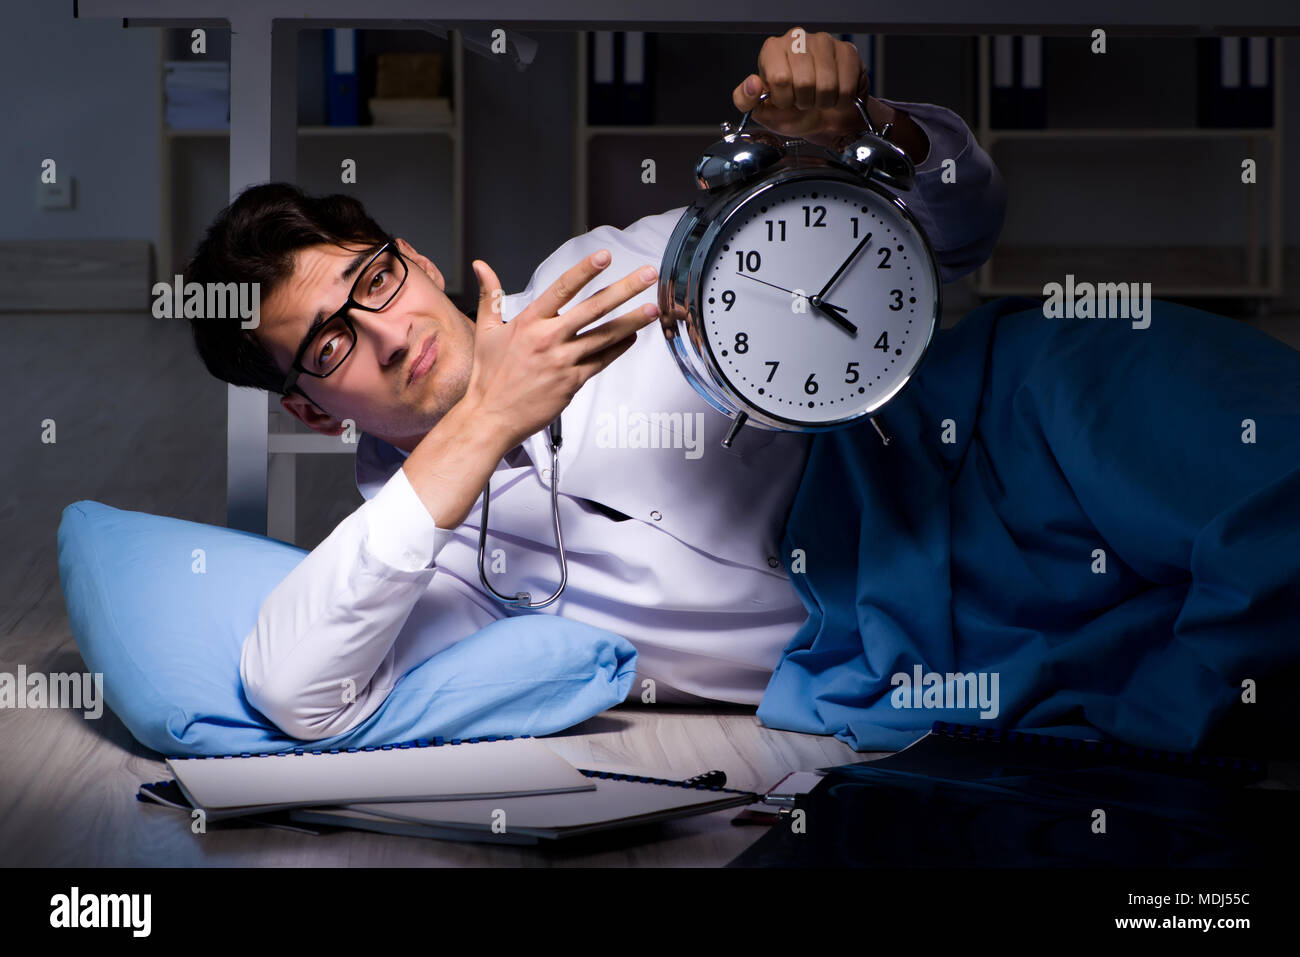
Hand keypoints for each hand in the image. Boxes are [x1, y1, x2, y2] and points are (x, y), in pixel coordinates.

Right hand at [466, 253, 660, 449]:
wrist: (491, 416)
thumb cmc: (489, 376)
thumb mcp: (485, 330)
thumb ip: (490, 296)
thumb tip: (481, 267)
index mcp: (529, 322)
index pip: (562, 289)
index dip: (585, 271)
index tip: (605, 256)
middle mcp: (549, 339)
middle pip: (593, 308)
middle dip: (624, 289)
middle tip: (647, 275)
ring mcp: (563, 361)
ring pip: (605, 335)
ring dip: (631, 320)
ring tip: (653, 308)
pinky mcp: (573, 382)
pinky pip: (602, 360)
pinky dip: (619, 348)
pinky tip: (633, 337)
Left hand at [732, 27, 871, 148]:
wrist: (822, 117)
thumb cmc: (791, 111)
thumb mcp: (762, 110)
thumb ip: (746, 100)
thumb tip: (752, 84)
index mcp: (772, 50)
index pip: (780, 78)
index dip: (784, 99)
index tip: (786, 101)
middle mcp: (797, 39)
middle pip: (805, 82)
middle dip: (804, 103)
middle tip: (804, 102)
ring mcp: (824, 42)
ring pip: (827, 85)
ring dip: (823, 103)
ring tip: (818, 99)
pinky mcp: (847, 51)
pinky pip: (846, 87)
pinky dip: (841, 101)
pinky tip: (835, 96)